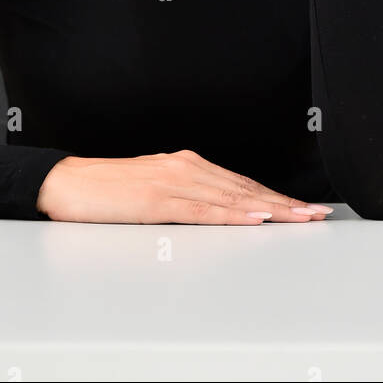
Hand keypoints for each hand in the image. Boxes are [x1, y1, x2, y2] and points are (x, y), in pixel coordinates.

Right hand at [36, 150, 333, 223]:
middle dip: (284, 202)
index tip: (303, 207)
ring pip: (231, 197)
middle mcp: (184, 167)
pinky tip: (252, 217)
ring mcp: (172, 182)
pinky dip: (231, 213)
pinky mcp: (157, 199)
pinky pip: (201, 209)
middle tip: (316, 214)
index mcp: (185, 166)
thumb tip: (217, 214)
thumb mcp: (154, 193)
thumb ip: (185, 200)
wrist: (67, 182)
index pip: (240, 184)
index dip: (275, 196)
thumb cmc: (106, 191)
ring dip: (268, 207)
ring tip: (298, 217)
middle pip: (244, 188)